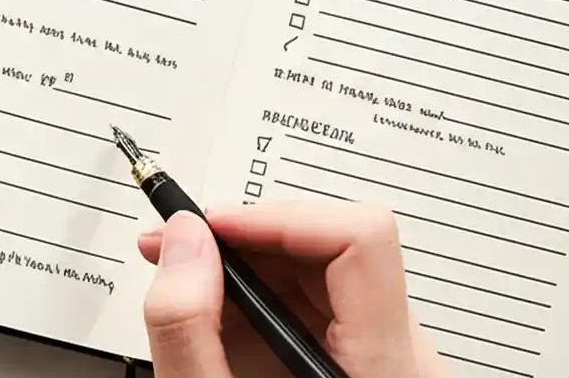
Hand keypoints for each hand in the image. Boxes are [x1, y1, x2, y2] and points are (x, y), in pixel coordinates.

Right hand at [138, 202, 450, 376]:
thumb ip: (189, 327)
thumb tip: (180, 242)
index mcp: (384, 371)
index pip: (361, 240)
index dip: (279, 218)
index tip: (213, 227)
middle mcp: (407, 359)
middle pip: (337, 247)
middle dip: (247, 234)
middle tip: (173, 242)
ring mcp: (396, 361)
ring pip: (328, 269)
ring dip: (249, 258)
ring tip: (181, 271)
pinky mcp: (372, 363)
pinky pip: (324, 300)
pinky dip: (263, 290)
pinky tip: (215, 302)